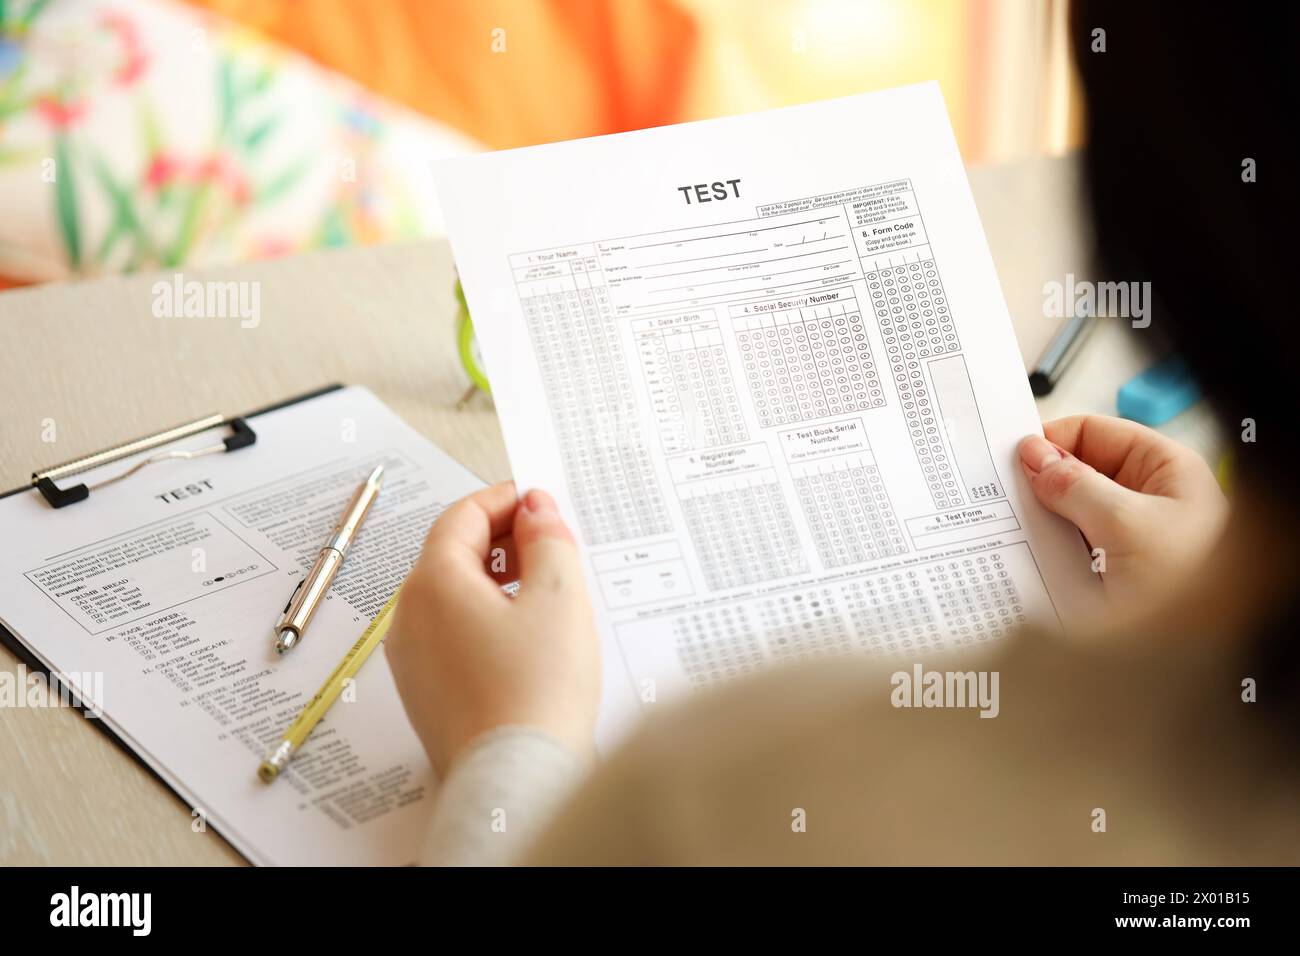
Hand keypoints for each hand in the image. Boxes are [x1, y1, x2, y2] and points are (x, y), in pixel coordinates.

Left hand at [385, 482, 599, 775]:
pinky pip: (454, 636)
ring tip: (549, 594)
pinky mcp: (427, 693)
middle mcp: (409, 617)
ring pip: (454, 596)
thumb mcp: (559, 596)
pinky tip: (529, 640)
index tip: (544, 502)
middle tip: (555, 544)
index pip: (463, 515)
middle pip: (454, 554)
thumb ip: (548, 539)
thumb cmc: (537, 692)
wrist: (515, 781)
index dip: (507, 500)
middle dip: (505, 541)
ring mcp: (412, 659)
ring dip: (498, 582)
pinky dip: (488, 620)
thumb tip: (536, 509)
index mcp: (433, 582)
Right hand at [1018, 416, 1228, 614]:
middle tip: (1002, 496)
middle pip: (1078, 473)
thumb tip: (1034, 455)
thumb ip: (1074, 485)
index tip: (1011, 458)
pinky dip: (1048, 552)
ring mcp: (1129, 536)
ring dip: (1043, 522)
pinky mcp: (1114, 571)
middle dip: (1042, 485)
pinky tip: (1026, 560)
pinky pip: (1071, 549)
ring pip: (1071, 514)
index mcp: (1163, 469)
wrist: (1201, 650)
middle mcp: (1146, 498)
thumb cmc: (1192, 582)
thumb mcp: (1126, 523)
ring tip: (1011, 531)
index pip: (1094, 433)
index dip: (1052, 440)